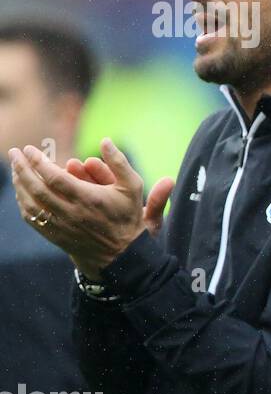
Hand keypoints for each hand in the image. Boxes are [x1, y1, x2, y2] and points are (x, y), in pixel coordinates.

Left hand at [7, 138, 168, 278]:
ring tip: (15, 169)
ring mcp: (61, 226)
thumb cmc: (126, 215)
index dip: (38, 162)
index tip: (29, 149)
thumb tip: (105, 141)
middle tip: (14, 153)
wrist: (122, 252)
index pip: (55, 177)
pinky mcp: (55, 235)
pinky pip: (32, 218)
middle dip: (22, 169)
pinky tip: (21, 190)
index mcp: (89, 199)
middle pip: (37, 189)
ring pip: (31, 204)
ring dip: (19, 184)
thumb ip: (119, 162)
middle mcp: (72, 213)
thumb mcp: (132, 186)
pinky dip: (23, 202)